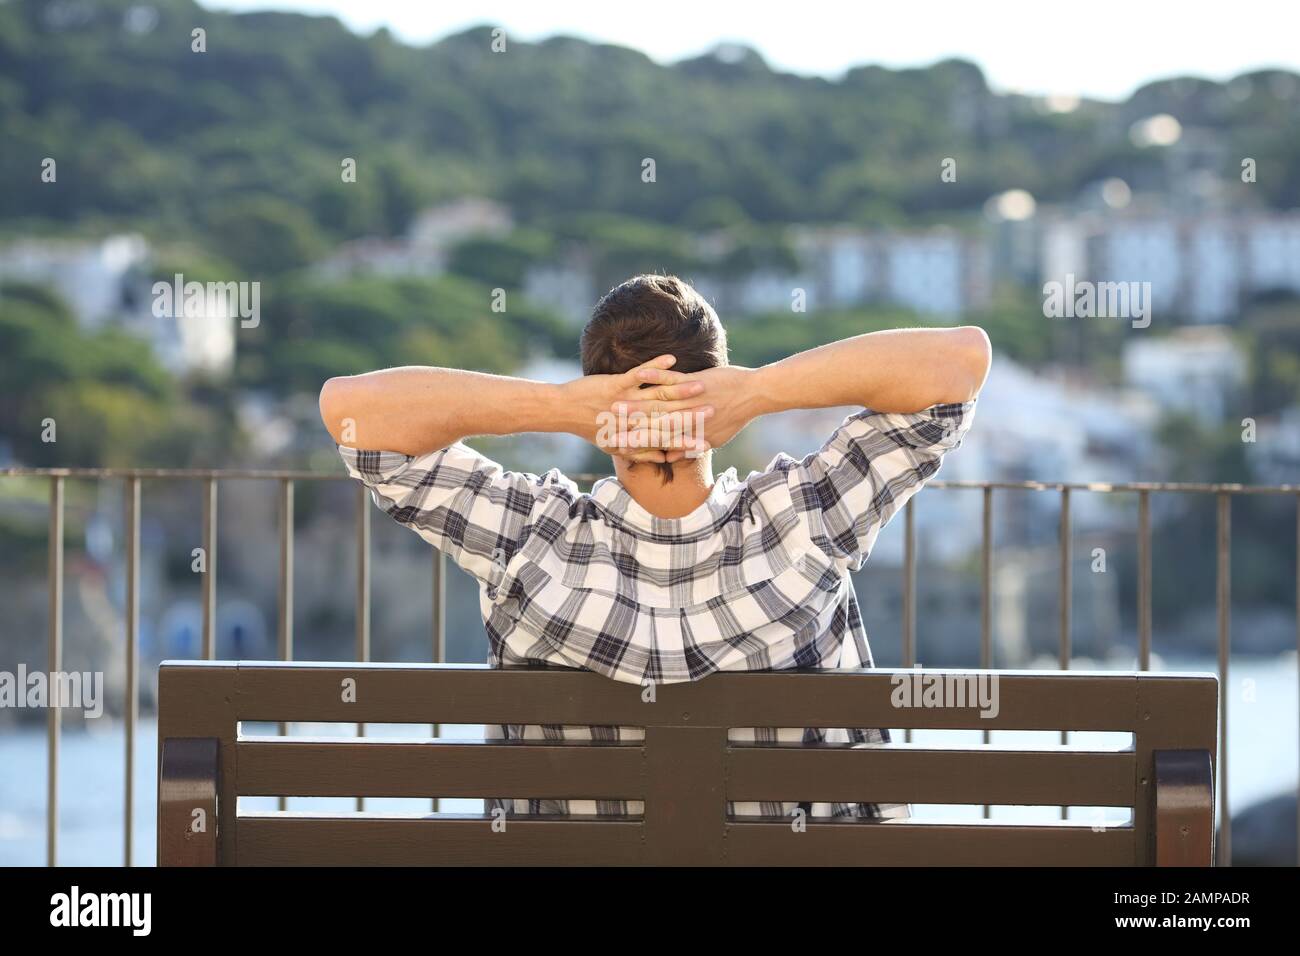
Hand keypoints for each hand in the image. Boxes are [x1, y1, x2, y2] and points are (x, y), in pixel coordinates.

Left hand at [560, 355, 713, 463]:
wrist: (563, 410)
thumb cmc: (588, 427)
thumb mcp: (614, 445)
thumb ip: (638, 454)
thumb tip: (659, 460)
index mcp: (632, 437)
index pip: (665, 440)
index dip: (687, 440)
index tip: (708, 441)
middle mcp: (632, 422)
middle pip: (667, 419)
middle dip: (693, 415)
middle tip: (715, 411)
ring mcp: (625, 402)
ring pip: (658, 397)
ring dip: (681, 389)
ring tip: (702, 384)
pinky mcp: (616, 385)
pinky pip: (639, 375)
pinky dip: (655, 368)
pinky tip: (672, 359)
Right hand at [611, 365, 761, 452]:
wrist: (754, 396)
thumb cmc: (736, 416)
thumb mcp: (716, 437)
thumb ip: (694, 445)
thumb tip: (677, 454)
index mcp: (689, 434)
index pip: (657, 443)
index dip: (635, 447)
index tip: (616, 451)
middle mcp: (686, 420)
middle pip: (650, 427)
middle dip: (626, 430)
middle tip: (603, 433)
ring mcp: (688, 401)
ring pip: (656, 405)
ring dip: (633, 405)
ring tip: (612, 405)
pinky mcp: (694, 383)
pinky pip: (670, 380)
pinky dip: (654, 377)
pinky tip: (638, 375)